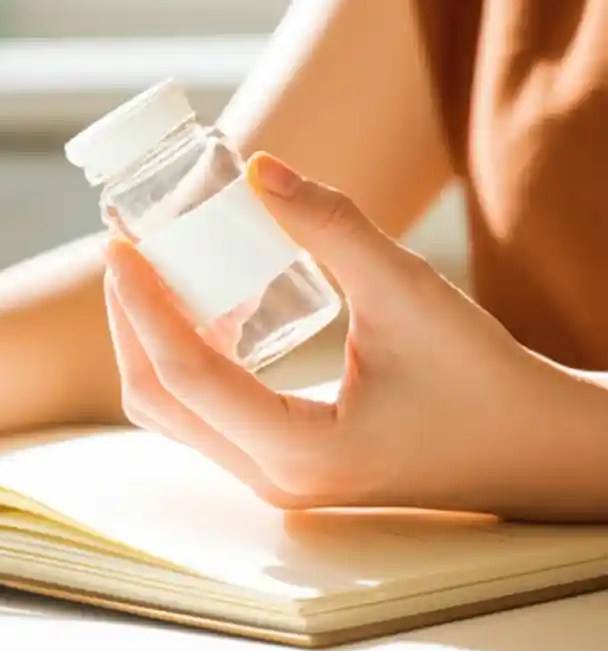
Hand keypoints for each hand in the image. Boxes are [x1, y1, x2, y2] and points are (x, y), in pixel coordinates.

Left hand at [105, 151, 607, 516]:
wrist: (531, 450)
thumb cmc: (483, 378)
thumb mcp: (410, 291)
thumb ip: (334, 227)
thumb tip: (259, 168)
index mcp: (299, 451)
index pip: (185, 375)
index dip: (141, 305)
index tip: (119, 244)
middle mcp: (272, 480)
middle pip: (158, 401)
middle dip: (130, 322)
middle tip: (126, 251)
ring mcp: (270, 482)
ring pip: (173, 414)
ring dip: (152, 342)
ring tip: (159, 271)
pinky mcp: (278, 468)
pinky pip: (203, 416)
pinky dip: (186, 361)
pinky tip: (206, 307)